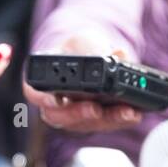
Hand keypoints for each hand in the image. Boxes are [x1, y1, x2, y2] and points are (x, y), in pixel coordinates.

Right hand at [23, 32, 142, 132]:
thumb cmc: (78, 48)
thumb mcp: (84, 41)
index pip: (34, 93)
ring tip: (126, 112)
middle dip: (79, 115)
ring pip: (82, 125)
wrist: (89, 57)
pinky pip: (100, 126)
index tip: (57, 100)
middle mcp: (52, 103)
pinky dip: (117, 121)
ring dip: (105, 120)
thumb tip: (117, 55)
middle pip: (58, 116)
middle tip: (95, 109)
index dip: (44, 99)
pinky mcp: (88, 122)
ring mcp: (70, 116)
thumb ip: (95, 48)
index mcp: (42, 80)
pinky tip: (133, 114)